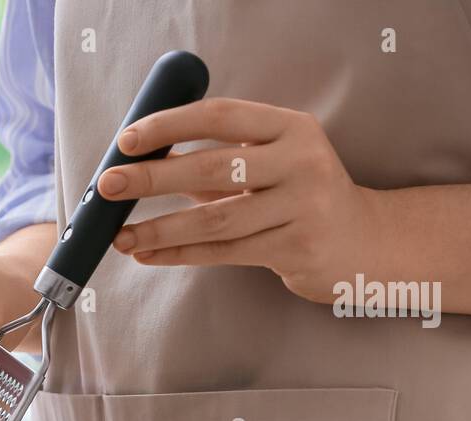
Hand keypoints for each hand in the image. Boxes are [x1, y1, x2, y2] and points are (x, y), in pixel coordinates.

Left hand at [97, 98, 382, 303]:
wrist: (363, 242)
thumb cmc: (297, 197)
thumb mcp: (268, 164)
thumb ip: (216, 159)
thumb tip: (141, 161)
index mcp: (291, 128)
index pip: (221, 116)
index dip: (169, 125)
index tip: (126, 141)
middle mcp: (302, 162)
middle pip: (212, 167)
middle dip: (153, 178)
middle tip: (107, 185)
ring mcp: (303, 207)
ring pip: (215, 219)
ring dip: (159, 228)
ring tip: (119, 236)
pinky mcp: (297, 249)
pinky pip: (224, 253)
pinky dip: (179, 254)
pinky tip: (148, 253)